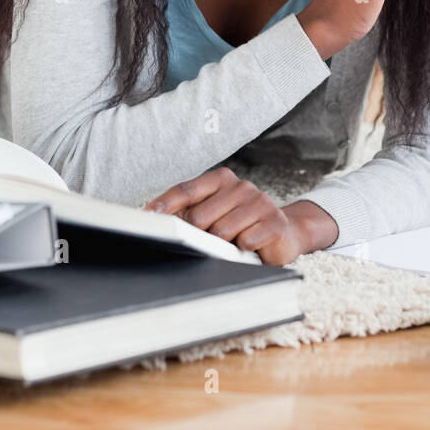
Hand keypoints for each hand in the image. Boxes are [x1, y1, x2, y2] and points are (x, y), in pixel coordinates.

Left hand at [143, 166, 317, 265]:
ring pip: (221, 232)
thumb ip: (190, 213)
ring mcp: (259, 201)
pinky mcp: (274, 221)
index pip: (186, 189)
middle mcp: (240, 186)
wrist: (284, 232)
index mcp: (221, 179)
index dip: (164, 204)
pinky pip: (245, 241)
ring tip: (232, 244)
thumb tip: (157, 221)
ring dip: (222, 245)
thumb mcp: (214, 214)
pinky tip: (249, 247)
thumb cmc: (241, 224)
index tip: (145, 216)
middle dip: (198, 235)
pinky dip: (242, 250)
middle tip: (207, 241)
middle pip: (199, 217)